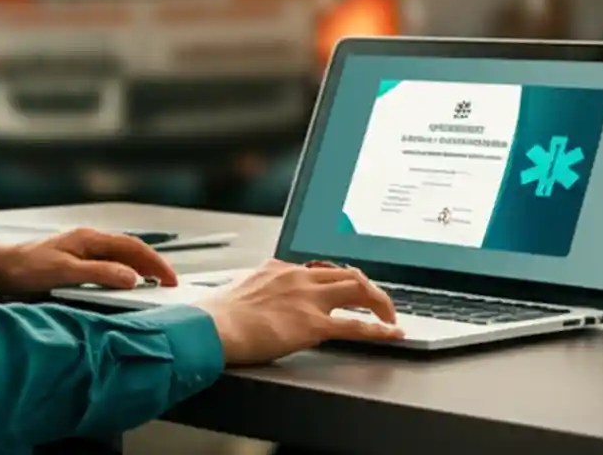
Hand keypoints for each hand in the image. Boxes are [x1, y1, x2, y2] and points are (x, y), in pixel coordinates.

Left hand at [0, 227, 177, 294]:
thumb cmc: (27, 267)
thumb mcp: (65, 272)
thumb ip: (99, 273)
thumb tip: (131, 277)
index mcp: (89, 238)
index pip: (132, 247)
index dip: (154, 262)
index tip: (170, 277)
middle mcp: (88, 241)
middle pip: (129, 250)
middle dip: (152, 264)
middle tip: (170, 283)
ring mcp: (81, 250)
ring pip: (119, 256)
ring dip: (139, 268)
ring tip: (154, 284)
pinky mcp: (74, 261)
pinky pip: (107, 264)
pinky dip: (122, 273)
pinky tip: (125, 284)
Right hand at [193, 259, 402, 364]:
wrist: (210, 327)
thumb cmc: (215, 316)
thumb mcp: (237, 292)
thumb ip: (256, 293)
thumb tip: (255, 306)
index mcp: (277, 269)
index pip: (317, 270)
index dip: (336, 282)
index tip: (344, 290)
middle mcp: (296, 277)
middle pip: (346, 272)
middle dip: (367, 287)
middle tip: (376, 302)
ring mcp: (307, 299)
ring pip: (358, 289)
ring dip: (379, 301)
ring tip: (389, 315)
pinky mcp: (312, 324)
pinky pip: (356, 326)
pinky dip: (380, 330)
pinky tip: (392, 333)